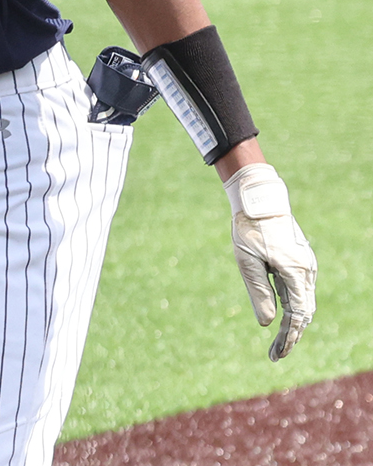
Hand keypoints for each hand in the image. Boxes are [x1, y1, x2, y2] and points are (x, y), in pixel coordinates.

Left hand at [224, 163, 316, 361]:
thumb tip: (268, 324)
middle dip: (292, 335)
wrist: (259, 200)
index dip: (288, 337)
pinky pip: (300, 290)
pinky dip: (293, 307)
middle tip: (275, 354)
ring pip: (304, 302)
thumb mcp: (248, 263)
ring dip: (294, 323)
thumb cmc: (249, 230)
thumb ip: (260, 293)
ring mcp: (306, 265)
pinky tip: (283, 317)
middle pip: (305, 312)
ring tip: (279, 341)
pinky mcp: (300, 261)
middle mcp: (307, 271)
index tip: (276, 354)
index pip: (298, 315)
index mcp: (296, 273)